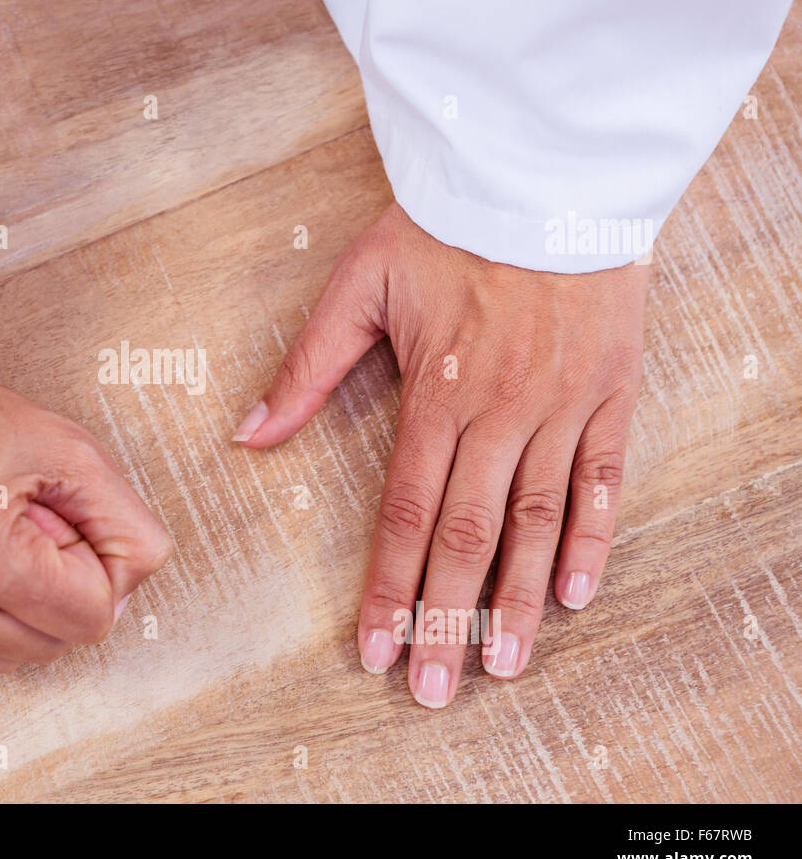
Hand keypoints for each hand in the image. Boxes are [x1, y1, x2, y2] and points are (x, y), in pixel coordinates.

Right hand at [0, 301, 172, 671]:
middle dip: (54, 591)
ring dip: (13, 608)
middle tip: (21, 525)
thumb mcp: (71, 450)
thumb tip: (127, 598)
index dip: (90, 566)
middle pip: (49, 648)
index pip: (90, 619)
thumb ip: (128, 527)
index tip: (57, 519)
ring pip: (4, 660)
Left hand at [235, 202, 646, 706]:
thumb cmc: (445, 225)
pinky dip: (592, 536)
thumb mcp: (360, 284)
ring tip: (500, 662)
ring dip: (516, 597)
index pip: (406, 514)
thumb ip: (307, 369)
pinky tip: (574, 592)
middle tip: (435, 689)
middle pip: (468, 535)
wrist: (543, 170)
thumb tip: (248, 434)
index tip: (376, 649)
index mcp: (437, 395)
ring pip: (538, 521)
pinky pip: (604, 478)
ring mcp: (561, 406)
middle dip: (446, 617)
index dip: (390, 588)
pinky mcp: (610, 391)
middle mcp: (500, 413)